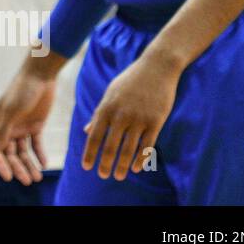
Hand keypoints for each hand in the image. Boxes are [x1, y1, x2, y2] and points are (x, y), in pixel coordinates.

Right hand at [0, 60, 57, 184]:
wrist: (40, 75)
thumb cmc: (22, 90)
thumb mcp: (12, 110)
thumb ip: (5, 130)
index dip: (1, 164)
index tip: (8, 177)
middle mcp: (7, 128)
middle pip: (10, 154)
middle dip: (18, 168)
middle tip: (27, 180)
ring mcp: (21, 127)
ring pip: (24, 152)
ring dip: (29, 165)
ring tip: (37, 177)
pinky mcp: (35, 126)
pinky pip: (36, 144)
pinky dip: (40, 154)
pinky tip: (44, 164)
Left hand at [81, 52, 180, 180]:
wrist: (156, 67)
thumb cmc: (130, 80)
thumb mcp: (110, 93)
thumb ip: (99, 114)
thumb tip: (87, 131)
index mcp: (106, 107)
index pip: (94, 136)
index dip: (90, 153)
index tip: (86, 167)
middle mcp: (121, 115)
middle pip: (111, 146)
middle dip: (105, 163)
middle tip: (103, 176)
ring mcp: (139, 119)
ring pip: (129, 149)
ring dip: (123, 165)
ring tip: (119, 176)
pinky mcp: (155, 121)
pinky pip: (147, 145)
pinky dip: (141, 158)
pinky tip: (137, 168)